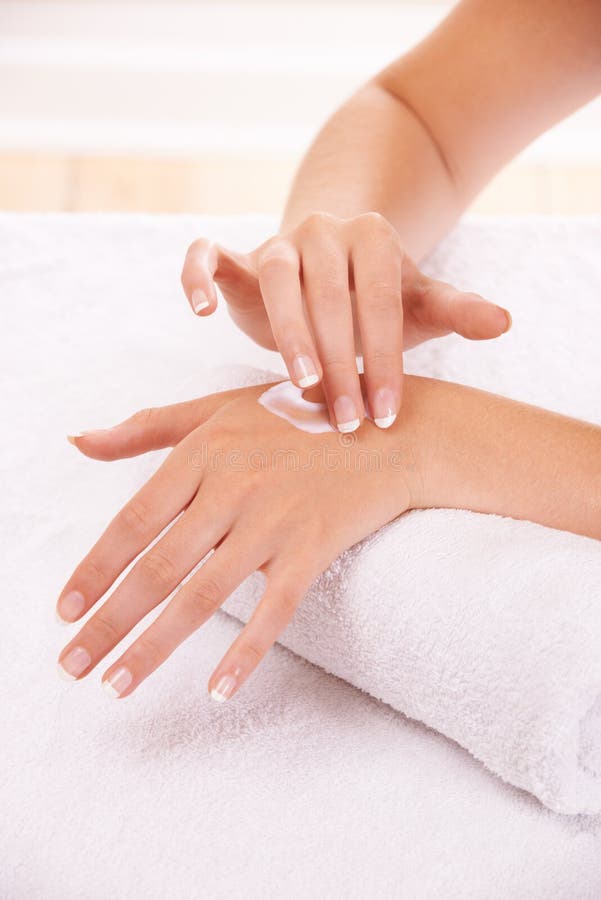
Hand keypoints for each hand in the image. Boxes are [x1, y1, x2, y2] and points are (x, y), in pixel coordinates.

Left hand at [57, 382, 421, 700]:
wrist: (393, 426)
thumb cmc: (300, 416)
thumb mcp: (221, 407)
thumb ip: (149, 426)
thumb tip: (78, 441)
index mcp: (203, 452)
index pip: (133, 522)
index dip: (94, 570)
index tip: (64, 612)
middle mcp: (232, 488)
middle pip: (157, 568)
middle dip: (109, 623)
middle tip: (73, 666)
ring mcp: (274, 521)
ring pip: (203, 596)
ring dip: (155, 647)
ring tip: (118, 686)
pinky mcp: (314, 547)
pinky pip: (274, 610)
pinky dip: (245, 653)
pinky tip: (216, 690)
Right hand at [180, 212, 510, 431]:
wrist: (332, 271)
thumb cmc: (378, 301)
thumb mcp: (418, 307)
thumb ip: (456, 310)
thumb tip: (505, 323)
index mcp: (373, 239)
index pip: (380, 301)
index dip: (385, 359)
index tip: (387, 416)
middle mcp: (323, 232)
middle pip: (330, 293)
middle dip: (340, 361)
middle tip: (344, 419)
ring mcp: (276, 242)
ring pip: (277, 278)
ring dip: (289, 331)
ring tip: (299, 382)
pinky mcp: (235, 257)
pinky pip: (206, 254)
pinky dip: (198, 276)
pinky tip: (202, 312)